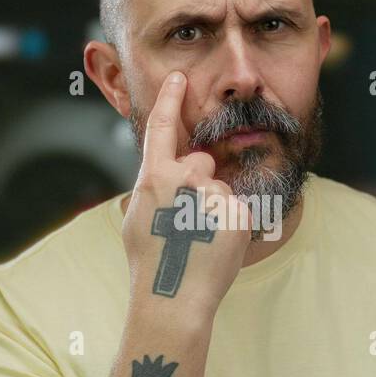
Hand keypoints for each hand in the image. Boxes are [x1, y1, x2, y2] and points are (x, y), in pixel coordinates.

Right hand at [122, 71, 252, 315]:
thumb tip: (158, 178)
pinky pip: (238, 211)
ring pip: (220, 191)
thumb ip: (151, 190)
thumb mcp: (136, 219)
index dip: (170, 99)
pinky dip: (231, 228)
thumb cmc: (150, 263)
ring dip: (214, 211)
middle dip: (198, 185)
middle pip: (201, 164)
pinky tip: (216, 248)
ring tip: (199, 242)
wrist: (174, 298)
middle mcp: (184, 180)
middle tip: (187, 222)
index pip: (163, 127)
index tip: (179, 78)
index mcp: (154, 178)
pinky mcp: (238, 214)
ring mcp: (213, 196)